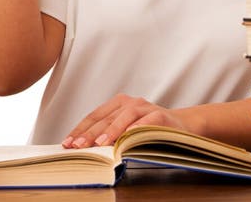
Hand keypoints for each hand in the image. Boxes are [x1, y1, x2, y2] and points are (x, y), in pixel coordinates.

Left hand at [62, 93, 203, 148]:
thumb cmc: (150, 129)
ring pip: (124, 117)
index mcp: (119, 104)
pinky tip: (126, 140)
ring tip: (99, 144)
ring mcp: (145, 108)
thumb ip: (111, 134)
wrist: (183, 125)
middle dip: (89, 133)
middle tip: (77, 146)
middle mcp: (130, 102)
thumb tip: (86, 148)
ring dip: (111, 131)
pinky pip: (145, 123)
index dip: (80, 129)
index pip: (94, 116)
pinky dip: (135, 131)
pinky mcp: (160, 116)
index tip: (67, 143)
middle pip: (106, 118)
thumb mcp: (127, 129)